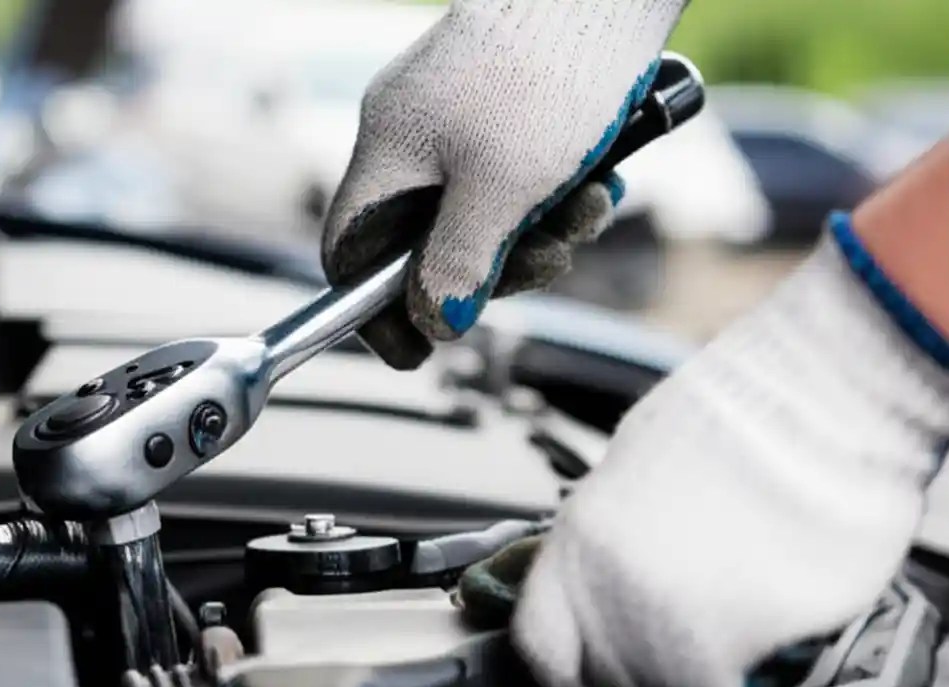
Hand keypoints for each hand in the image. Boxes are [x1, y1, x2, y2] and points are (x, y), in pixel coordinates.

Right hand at [321, 0, 685, 368]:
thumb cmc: (549, 74)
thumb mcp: (503, 190)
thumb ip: (457, 264)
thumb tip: (433, 322)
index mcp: (388, 152)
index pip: (350, 255)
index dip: (379, 312)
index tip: (421, 350)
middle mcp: (412, 134)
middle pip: (429, 242)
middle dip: (498, 265)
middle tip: (549, 257)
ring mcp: (458, 119)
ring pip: (483, 214)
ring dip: (542, 230)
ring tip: (590, 204)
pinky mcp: (505, 106)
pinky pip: (516, 178)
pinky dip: (556, 193)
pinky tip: (598, 180)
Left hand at [510, 230, 948, 686]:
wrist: (817, 403)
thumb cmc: (732, 417)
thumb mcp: (628, 468)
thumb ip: (599, 543)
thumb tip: (585, 581)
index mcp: (579, 546)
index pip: (542, 648)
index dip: (572, 651)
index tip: (591, 647)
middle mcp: (617, 598)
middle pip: (610, 677)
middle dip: (641, 655)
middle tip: (680, 615)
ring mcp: (682, 631)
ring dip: (698, 661)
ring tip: (730, 597)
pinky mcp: (754, 651)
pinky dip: (754, 663)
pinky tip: (765, 607)